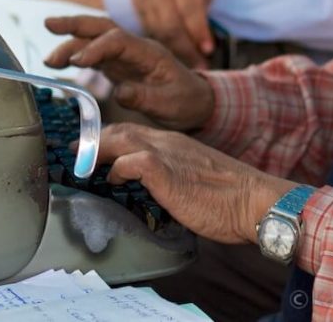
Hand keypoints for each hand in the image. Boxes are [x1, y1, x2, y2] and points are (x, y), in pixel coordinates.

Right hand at [44, 15, 213, 130]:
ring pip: (93, 41)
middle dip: (75, 24)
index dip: (95, 48)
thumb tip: (120, 92)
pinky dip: (75, 57)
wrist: (195, 102)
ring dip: (70, 43)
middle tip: (48, 24)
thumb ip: (144, 98)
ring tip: (48, 59)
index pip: (117, 40)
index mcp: (149, 52)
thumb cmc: (185, 101)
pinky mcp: (117, 65)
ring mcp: (124, 55)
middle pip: (102, 27)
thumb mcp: (170, 104)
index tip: (76, 62)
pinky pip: (93, 56)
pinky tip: (58, 64)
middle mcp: (134, 48)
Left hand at [97, 123, 297, 244]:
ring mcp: (166, 154)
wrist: (255, 201)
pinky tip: (113, 178)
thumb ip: (173, 180)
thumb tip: (156, 194)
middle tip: (76, 152)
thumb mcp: (196, 181)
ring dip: (97, 151)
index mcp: (175, 144)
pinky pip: (131, 161)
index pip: (134, 132)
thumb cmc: (231, 200)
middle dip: (95, 141)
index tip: (92, 149)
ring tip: (81, 164)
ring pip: (120, 138)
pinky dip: (117, 167)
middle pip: (121, 130)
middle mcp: (168, 143)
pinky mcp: (166, 171)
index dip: (110, 139)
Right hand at [121, 0, 216, 67]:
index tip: (209, 50)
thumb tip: (203, 22)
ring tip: (188, 65)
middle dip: (185, 50)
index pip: (190, 9)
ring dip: (171, 51)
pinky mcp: (133, 2)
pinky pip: (146, 26)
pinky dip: (158, 42)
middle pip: (170, 26)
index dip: (199, 33)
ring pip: (155, 30)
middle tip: (199, 67)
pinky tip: (170, 53)